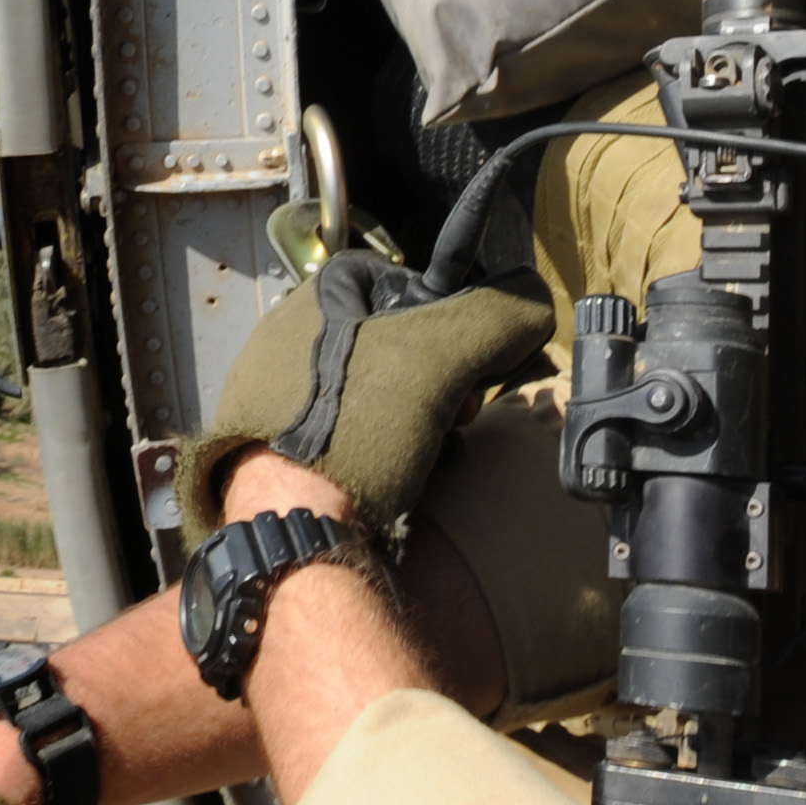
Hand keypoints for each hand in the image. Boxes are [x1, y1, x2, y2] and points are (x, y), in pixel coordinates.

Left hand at [186, 253, 550, 541]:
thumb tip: (532, 304)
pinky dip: (378, 449)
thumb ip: (492, 319)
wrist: (290, 525)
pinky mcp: (274, 451)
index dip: (440, 310)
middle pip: (385, 341)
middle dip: (435, 376)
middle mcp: (282, 344)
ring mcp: (272, 400)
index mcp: (310, 304)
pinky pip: (342, 434)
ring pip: (369, 392)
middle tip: (457, 410)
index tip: (466, 353)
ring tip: (433, 449)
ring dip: (415, 417)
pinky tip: (398, 477)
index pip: (391, 279)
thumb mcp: (439, 361)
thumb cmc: (355, 430)